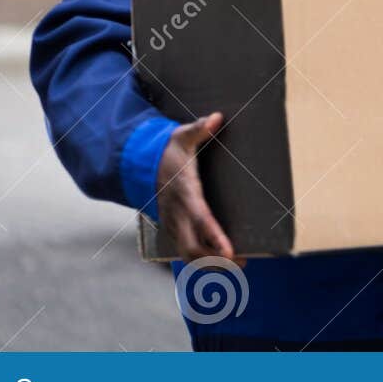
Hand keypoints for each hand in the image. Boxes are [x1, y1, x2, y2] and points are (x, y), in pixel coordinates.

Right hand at [155, 112, 241, 264]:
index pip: (201, 219)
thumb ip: (198, 129)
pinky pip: (186, 250)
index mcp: (184, 192)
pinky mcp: (173, 227)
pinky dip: (202, 259)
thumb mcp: (181, 137)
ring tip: (239, 264)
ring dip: (211, 263)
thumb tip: (216, 117)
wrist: (140, 165)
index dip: (215, 237)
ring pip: (188, 253)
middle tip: (242, 262)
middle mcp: (177, 213)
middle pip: (193, 247)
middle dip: (216, 259)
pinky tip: (222, 262)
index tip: (230, 251)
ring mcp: (173, 223)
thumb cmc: (168, 151)